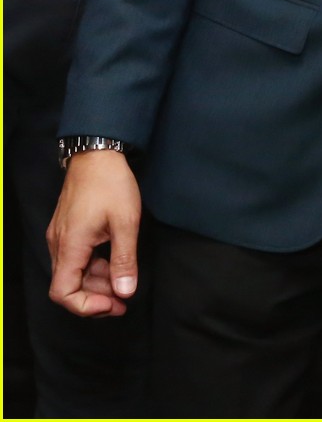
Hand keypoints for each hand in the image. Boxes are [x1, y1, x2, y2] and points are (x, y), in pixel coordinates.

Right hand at [46, 150, 140, 317]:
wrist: (97, 153)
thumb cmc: (111, 183)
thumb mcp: (126, 222)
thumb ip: (124, 260)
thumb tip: (125, 292)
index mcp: (70, 246)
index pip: (62, 293)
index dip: (86, 305)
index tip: (112, 303)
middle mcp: (59, 244)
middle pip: (69, 285)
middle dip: (96, 296)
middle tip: (124, 299)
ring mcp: (61, 235)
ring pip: (73, 271)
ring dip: (96, 281)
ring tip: (123, 281)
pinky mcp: (67, 228)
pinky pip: (76, 257)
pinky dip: (93, 266)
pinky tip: (114, 262)